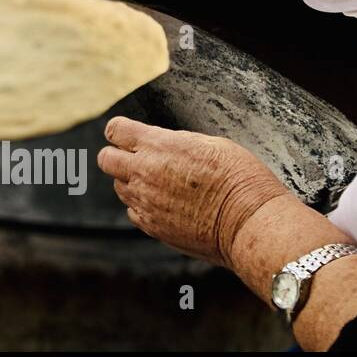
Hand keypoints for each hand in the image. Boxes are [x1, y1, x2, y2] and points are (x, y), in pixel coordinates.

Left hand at [97, 116, 289, 268]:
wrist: (251, 223)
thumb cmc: (240, 179)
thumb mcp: (210, 144)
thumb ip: (176, 143)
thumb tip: (162, 144)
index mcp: (158, 146)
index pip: (116, 130)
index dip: (121, 131)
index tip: (128, 134)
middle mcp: (144, 173)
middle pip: (106, 159)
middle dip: (117, 156)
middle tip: (138, 159)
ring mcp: (145, 202)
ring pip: (119, 187)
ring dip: (132, 183)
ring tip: (161, 185)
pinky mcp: (152, 227)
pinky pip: (133, 212)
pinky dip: (143, 207)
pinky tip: (166, 206)